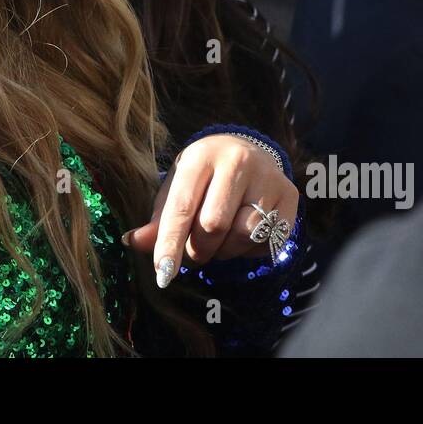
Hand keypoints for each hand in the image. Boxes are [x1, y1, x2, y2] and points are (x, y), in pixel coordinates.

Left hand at [123, 134, 298, 287]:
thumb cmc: (202, 176)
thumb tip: (133, 241)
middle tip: (193, 251)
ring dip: (225, 252)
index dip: (171, 243)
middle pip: (214, 225)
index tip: (163, 273)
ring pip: (243, 235)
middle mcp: (238, 161)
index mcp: (201, 156)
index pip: (183, 206)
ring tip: (218, 241)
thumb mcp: (176, 189)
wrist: (245, 150)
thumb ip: (159, 219)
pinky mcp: (289, 196)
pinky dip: (249, 250)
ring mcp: (268, 177)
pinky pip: (267, 241)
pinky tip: (242, 235)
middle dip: (198, 249)